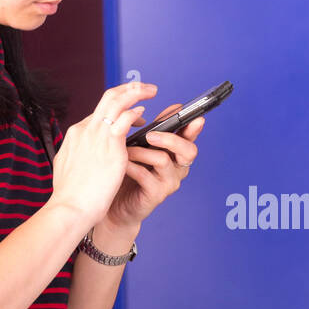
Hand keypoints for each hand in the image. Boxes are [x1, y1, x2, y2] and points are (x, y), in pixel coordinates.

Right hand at [49, 80, 159, 227]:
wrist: (70, 208)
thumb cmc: (70, 196)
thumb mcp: (68, 168)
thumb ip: (77, 156)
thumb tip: (81, 155)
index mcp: (76, 135)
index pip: (99, 112)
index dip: (117, 109)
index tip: (130, 112)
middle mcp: (86, 130)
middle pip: (107, 97)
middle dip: (128, 88)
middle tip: (143, 87)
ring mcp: (97, 135)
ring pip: (117, 100)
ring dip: (136, 92)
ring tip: (151, 91)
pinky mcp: (111, 145)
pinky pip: (125, 118)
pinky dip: (136, 112)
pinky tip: (146, 116)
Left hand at [98, 103, 204, 235]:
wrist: (114, 201)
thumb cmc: (130, 170)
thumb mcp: (144, 145)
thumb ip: (159, 128)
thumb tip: (175, 107)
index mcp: (176, 153)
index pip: (190, 137)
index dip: (194, 127)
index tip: (195, 117)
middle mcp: (177, 168)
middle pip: (188, 150)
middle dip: (171, 138)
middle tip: (150, 135)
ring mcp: (168, 182)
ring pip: (164, 160)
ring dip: (142, 151)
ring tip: (125, 149)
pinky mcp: (155, 195)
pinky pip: (146, 176)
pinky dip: (132, 166)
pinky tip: (122, 163)